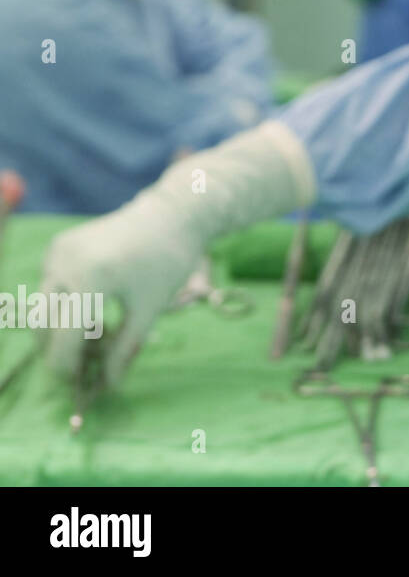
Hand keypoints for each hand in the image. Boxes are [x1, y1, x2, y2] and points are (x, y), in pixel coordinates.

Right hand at [40, 201, 202, 388]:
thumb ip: (125, 350)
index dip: (67, 365)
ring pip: (43, 307)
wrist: (170, 216)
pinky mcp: (57, 246)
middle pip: (43, 324)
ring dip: (61, 328)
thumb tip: (109, 386)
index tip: (78, 382)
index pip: (63, 337)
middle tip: (88, 363)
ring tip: (99, 333)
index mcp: (89, 279)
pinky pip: (50, 286)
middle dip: (60, 348)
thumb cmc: (167, 262)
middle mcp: (63, 263)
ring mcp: (56, 252)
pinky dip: (64, 305)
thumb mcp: (148, 310)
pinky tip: (93, 309)